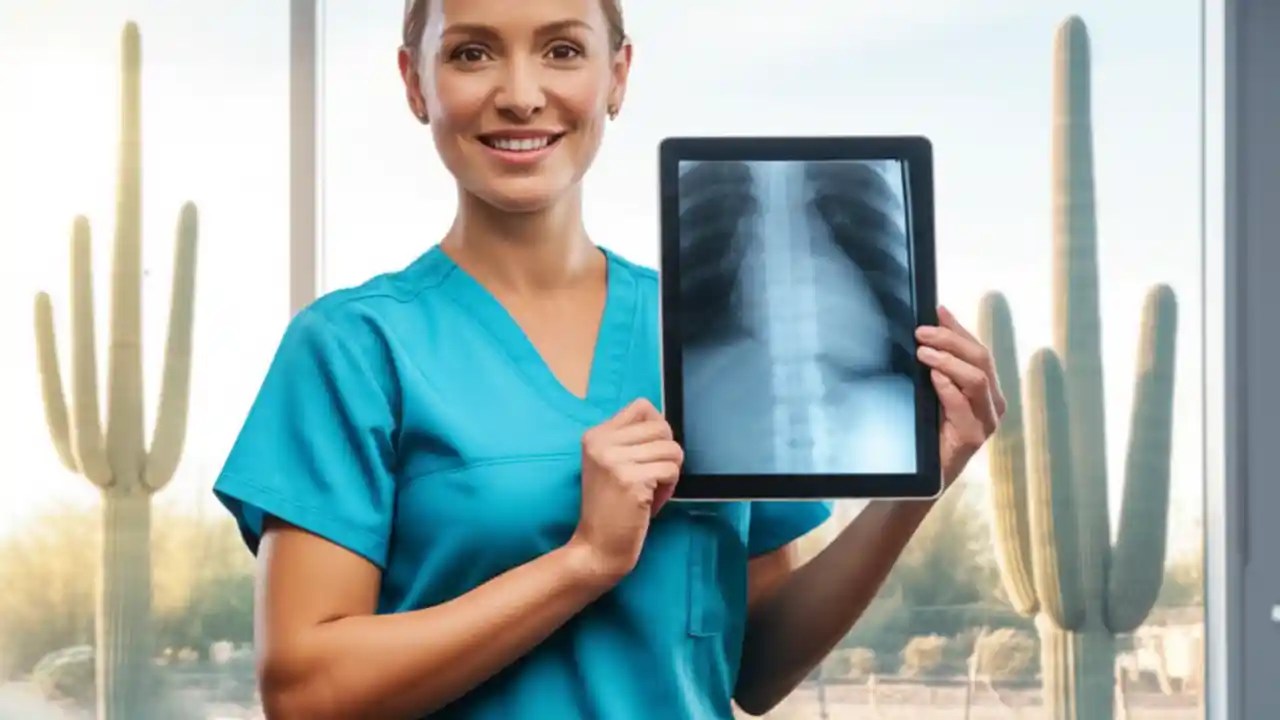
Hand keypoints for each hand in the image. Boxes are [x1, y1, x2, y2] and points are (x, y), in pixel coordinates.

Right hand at [570, 398, 683, 582]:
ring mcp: (615, 460)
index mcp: (595, 435)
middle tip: (651, 478)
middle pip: (661, 427)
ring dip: (669, 473)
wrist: (596, 548)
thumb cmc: (611, 508)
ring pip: (671, 449)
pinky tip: (650, 501)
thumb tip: (663, 421)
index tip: (649, 454)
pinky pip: (671, 470)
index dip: (656, 429)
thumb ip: (630, 440)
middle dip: (666, 454)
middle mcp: (601, 443)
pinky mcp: (631, 480)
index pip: (641, 406)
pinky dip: (669, 488)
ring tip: (650, 491)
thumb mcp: (610, 464)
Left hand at [915, 305, 1005, 484]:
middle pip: (981, 359)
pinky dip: (948, 387)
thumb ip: (938, 366)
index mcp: (988, 388)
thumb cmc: (930, 431)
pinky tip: (933, 377)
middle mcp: (994, 402)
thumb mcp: (935, 392)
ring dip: (948, 360)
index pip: (978, 349)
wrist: (923, 475)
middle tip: (922, 332)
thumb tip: (928, 327)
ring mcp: (987, 420)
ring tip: (923, 352)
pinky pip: (962, 405)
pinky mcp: (973, 437)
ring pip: (977, 378)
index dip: (958, 328)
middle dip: (951, 340)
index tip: (936, 310)